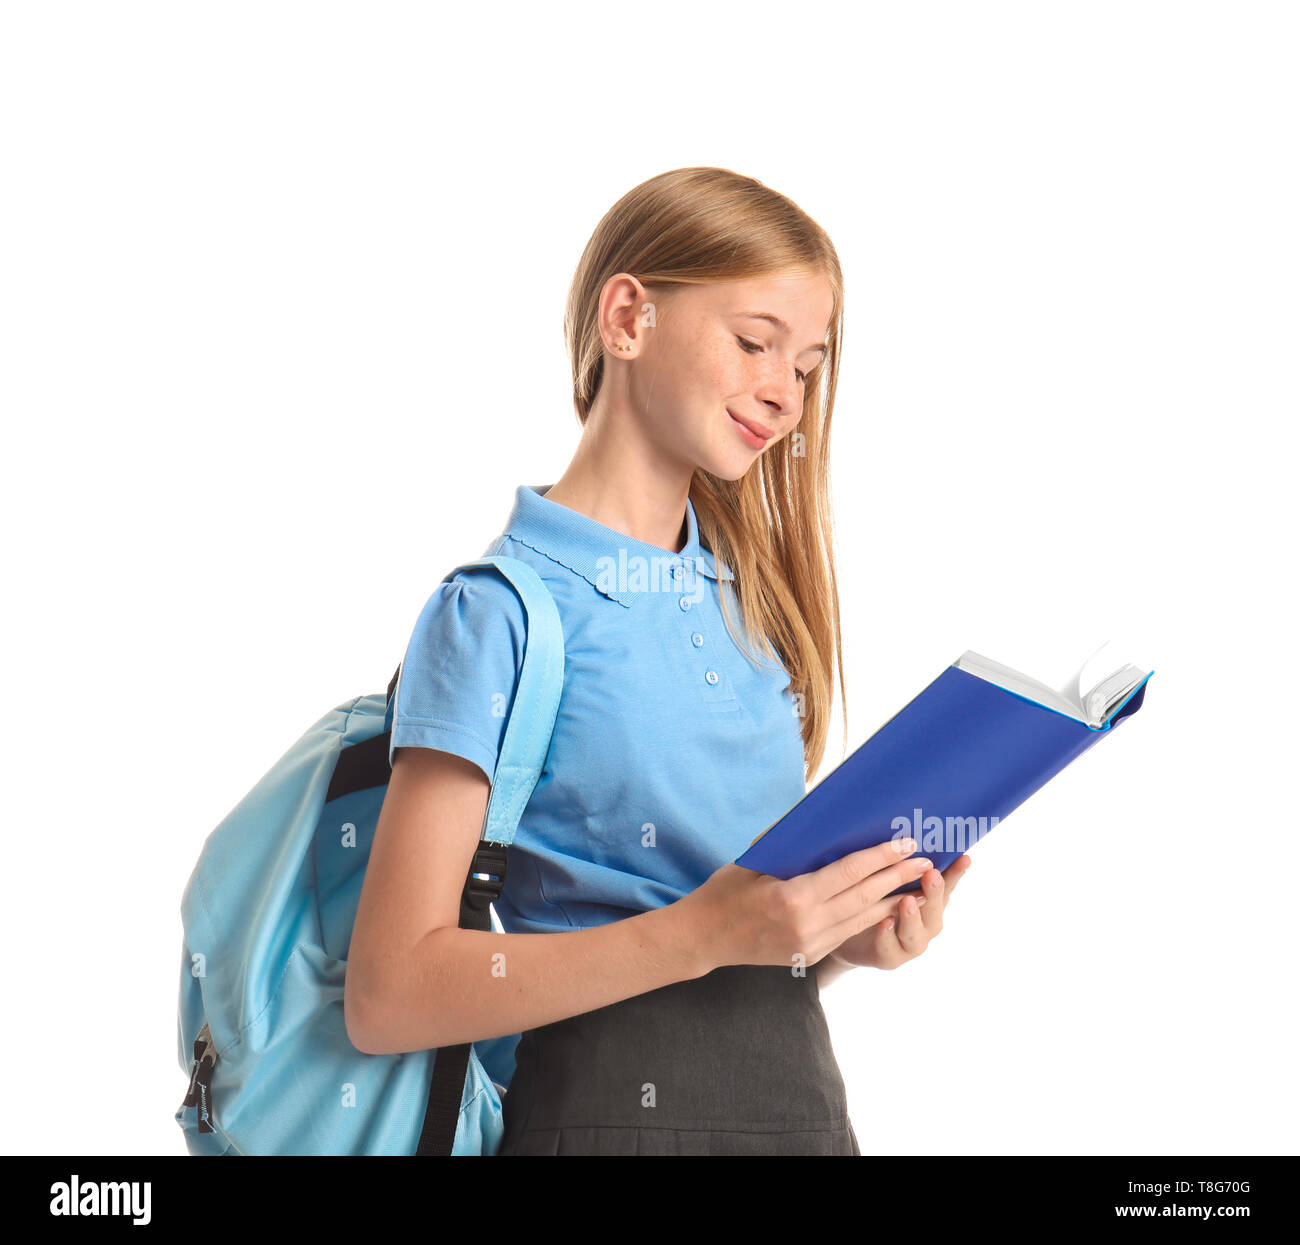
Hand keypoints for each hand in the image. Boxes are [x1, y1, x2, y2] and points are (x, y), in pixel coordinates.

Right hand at [680, 837, 940, 973]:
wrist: (705, 938)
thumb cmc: (725, 891)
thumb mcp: (754, 860)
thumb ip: (789, 844)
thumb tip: (819, 817)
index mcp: (793, 897)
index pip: (849, 873)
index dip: (881, 857)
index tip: (906, 843)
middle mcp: (808, 924)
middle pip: (864, 895)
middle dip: (898, 876)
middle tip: (925, 859)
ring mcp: (811, 943)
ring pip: (863, 917)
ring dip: (894, 899)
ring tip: (918, 883)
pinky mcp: (812, 954)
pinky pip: (849, 930)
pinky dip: (872, 916)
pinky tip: (888, 904)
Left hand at [828, 853, 970, 970]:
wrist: (846, 933)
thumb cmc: (871, 899)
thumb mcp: (884, 876)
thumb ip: (897, 861)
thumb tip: (902, 833)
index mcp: (929, 900)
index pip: (946, 885)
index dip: (956, 873)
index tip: (964, 857)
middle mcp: (925, 922)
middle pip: (935, 908)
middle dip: (934, 891)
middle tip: (931, 874)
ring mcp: (909, 942)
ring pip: (916, 932)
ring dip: (912, 916)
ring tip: (907, 900)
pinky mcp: (889, 957)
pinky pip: (890, 948)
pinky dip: (887, 935)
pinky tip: (884, 922)